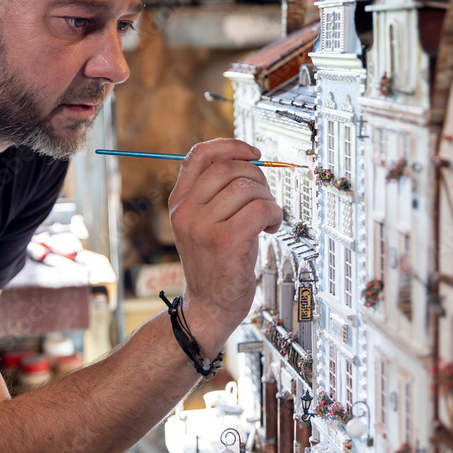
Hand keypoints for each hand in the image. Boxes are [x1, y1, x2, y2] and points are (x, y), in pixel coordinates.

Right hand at [168, 139, 281, 349]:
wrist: (209, 306)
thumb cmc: (215, 263)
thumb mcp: (204, 223)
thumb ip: (216, 193)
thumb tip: (249, 161)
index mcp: (179, 202)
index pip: (200, 155)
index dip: (231, 146)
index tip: (254, 153)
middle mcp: (186, 211)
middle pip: (229, 168)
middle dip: (257, 177)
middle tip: (264, 198)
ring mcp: (203, 226)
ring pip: (247, 188)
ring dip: (267, 199)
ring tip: (267, 218)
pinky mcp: (225, 241)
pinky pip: (259, 209)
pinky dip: (273, 214)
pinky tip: (270, 228)